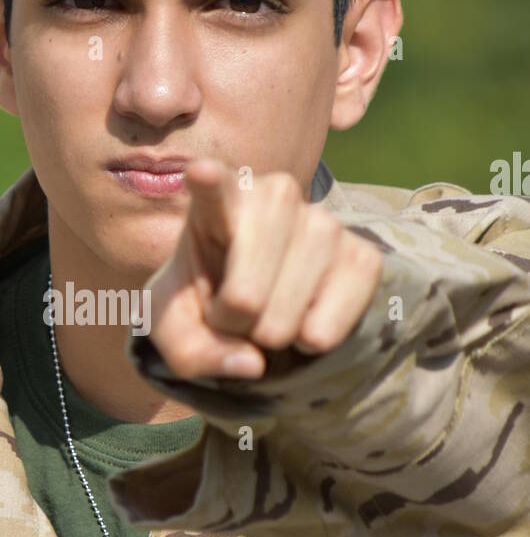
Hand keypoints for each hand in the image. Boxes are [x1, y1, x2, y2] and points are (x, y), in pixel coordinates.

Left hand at [147, 158, 383, 379]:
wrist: (256, 308)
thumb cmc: (202, 304)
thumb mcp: (173, 331)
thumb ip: (192, 352)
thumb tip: (252, 364)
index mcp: (218, 201)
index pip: (211, 187)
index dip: (208, 183)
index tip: (200, 172)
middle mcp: (276, 196)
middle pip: (246, 292)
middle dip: (233, 324)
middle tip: (230, 314)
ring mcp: (324, 222)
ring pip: (288, 311)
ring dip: (271, 334)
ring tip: (264, 316)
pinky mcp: (364, 255)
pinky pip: (331, 323)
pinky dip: (312, 339)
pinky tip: (303, 320)